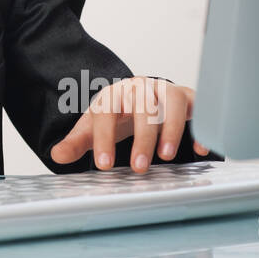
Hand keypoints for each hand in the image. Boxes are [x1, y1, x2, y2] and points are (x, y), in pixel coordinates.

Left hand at [49, 76, 211, 172]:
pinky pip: (199, 107)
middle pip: (142, 107)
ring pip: (172, 102)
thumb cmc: (117, 114)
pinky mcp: (189, 99)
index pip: (106, 113)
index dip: (104, 138)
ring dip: (171, 128)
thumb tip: (57, 155)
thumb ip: (77, 142)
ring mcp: (166, 91)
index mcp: (113, 95)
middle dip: (141, 138)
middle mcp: (140, 88)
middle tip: (139, 168)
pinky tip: (200, 149)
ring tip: (167, 156)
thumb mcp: (94, 126)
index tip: (104, 165)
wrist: (140, 97)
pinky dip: (201, 127)